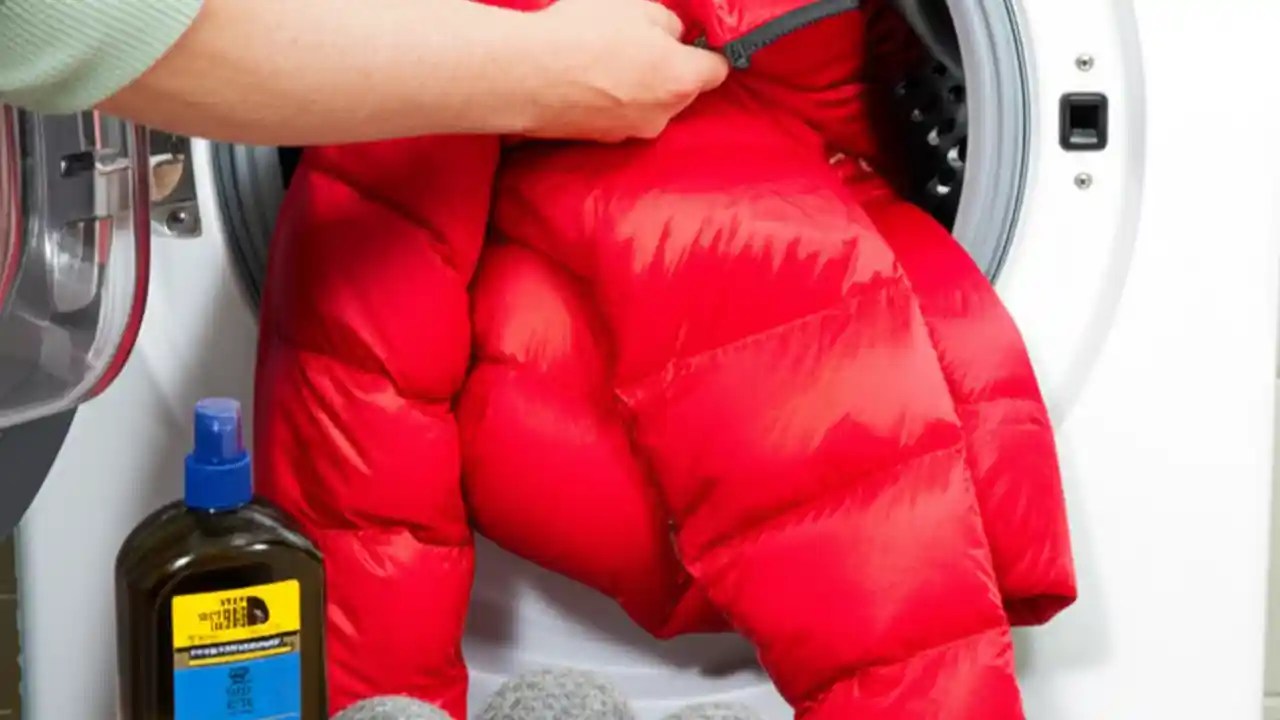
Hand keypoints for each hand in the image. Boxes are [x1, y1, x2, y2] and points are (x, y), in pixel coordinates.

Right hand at [522, 0, 729, 140]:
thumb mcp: (639, 6)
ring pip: (647, 106)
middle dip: (667, 70)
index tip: (692, 40)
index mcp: (681, 80)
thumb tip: (672, 37)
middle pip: (681, 91)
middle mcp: (662, 115)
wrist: (525, 74)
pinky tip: (583, 80)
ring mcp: (628, 133)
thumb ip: (668, 24)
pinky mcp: (597, 140)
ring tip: (603, 61)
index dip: (706, 51)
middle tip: (637, 43)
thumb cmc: (587, 32)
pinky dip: (607, 101)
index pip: (717, 70)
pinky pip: (614, 116)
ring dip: (635, 88)